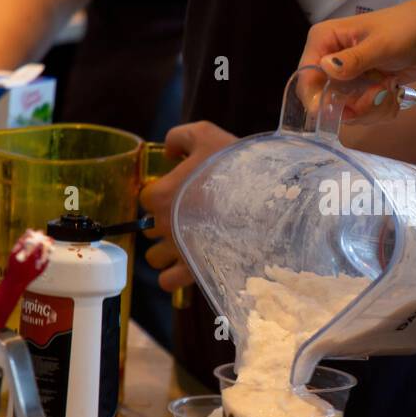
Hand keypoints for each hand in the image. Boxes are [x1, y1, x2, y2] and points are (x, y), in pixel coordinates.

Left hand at [138, 120, 235, 290]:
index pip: (146, 197)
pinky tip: (187, 265)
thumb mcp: (207, 135)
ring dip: (166, 251)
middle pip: (149, 227)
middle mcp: (164, 225)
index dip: (163, 193)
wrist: (269, 200)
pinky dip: (172, 276)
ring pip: (154, 257)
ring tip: (188, 242)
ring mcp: (178, 250)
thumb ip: (180, 136)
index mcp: (162, 194)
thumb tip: (168, 150)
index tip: (183, 192)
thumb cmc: (237, 166)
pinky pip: (167, 282)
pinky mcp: (194, 271)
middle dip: (164, 222)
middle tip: (191, 215)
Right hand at [296, 0, 415, 124]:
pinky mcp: (359, 91)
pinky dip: (380, 109)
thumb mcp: (380, 44)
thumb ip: (354, 59)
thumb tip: (326, 68)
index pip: (306, 74)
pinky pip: (361, 113)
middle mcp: (329, 60)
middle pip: (324, 99)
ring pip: (345, 111)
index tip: (339, 111)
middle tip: (378, 93)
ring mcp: (344, 78)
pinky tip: (392, 92)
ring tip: (390, 88)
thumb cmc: (404, 29)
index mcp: (324, 40)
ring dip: (372, 108)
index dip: (316, 97)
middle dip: (354, 105)